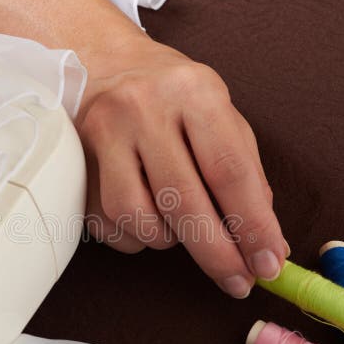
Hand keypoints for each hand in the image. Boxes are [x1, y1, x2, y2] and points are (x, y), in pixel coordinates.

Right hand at [77, 38, 288, 297]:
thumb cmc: (174, 97)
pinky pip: (108, 224)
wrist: (104, 62)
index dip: (253, 226)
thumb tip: (266, 244)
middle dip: (217, 254)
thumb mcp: (220, 115)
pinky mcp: (75, 160)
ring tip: (181, 228)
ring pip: (139, 218)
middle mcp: (143, 108)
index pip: (229, 171)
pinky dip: (136, 237)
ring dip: (168, 240)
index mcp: (193, 92)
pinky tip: (148, 219)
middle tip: (237, 281)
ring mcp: (102, 134)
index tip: (268, 264)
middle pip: (183, 201)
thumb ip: (246, 174)